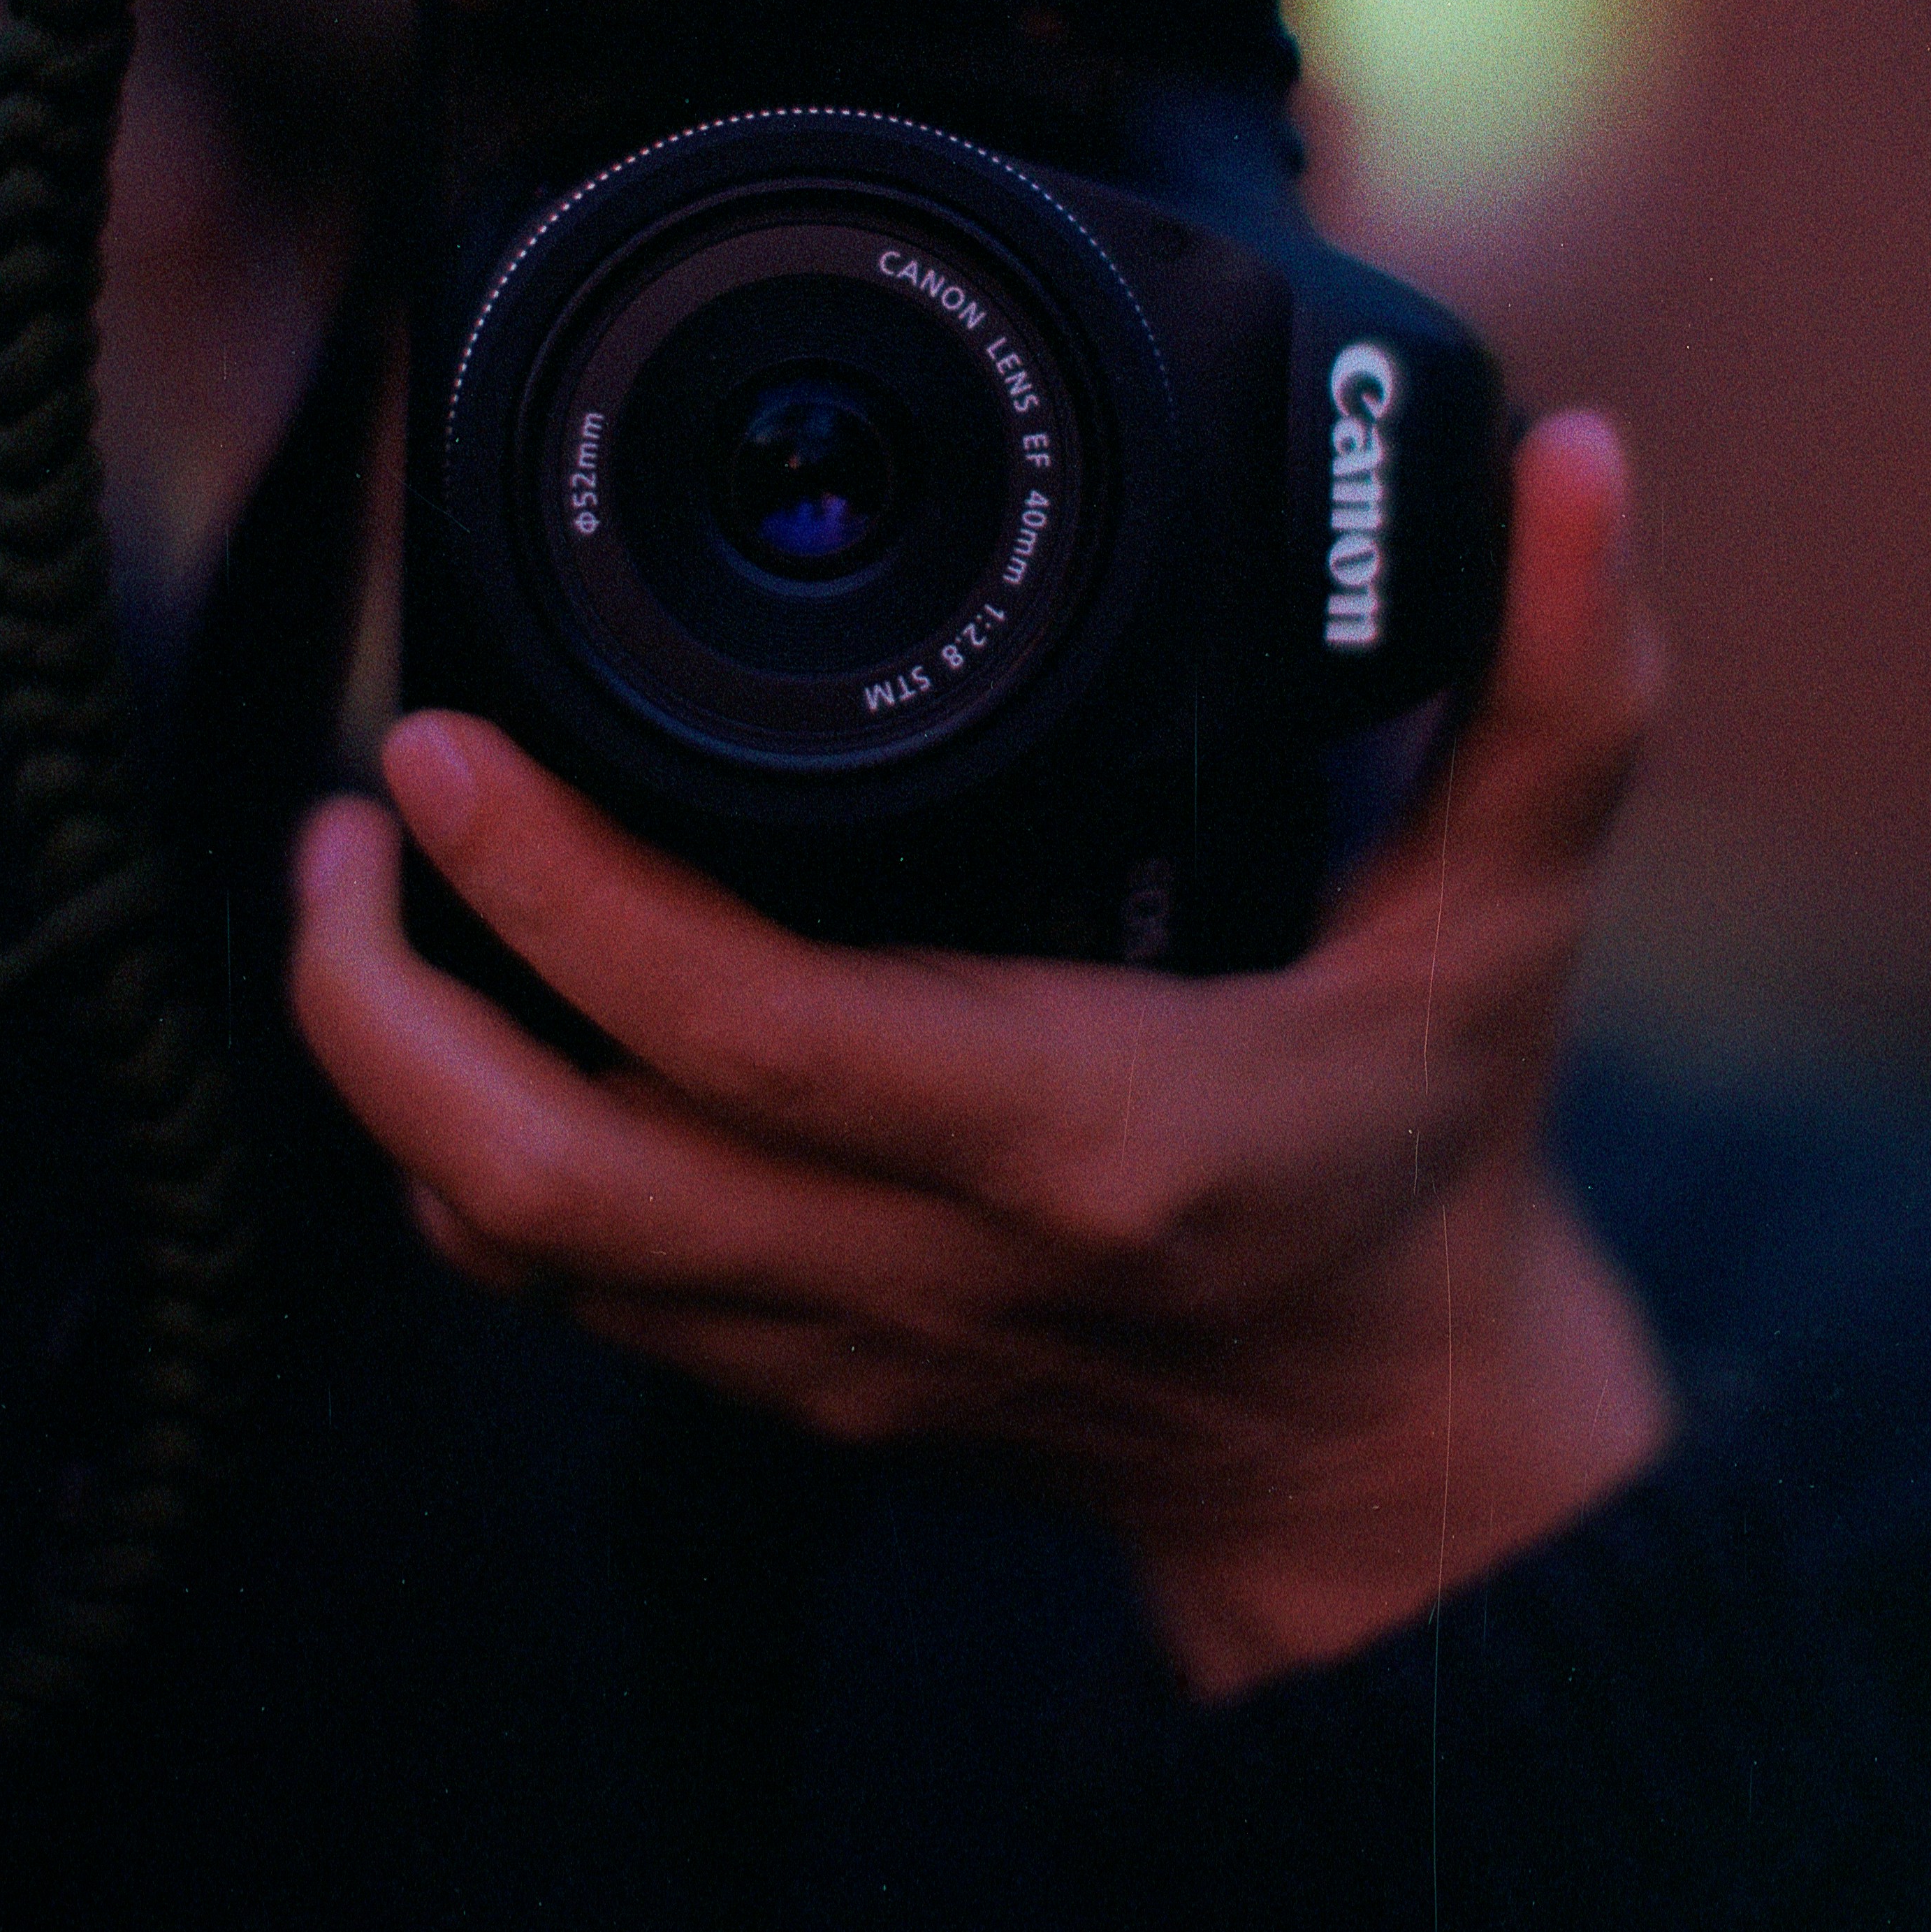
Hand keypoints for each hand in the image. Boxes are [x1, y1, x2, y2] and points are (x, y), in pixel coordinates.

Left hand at [290, 412, 1672, 1697]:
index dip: (564, 891)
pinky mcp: (788, 1386)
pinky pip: (562, 1290)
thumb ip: (1560, 698)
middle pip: (548, 1172)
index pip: (751, 1030)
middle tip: (347, 814)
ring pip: (516, 1249)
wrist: (1383, 1465)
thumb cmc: (1429, 1178)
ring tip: (354, 884)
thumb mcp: (1512, 933)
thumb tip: (1583, 465)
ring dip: (390, 1075)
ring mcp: (830, 1349)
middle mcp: (920, 1263)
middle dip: (380, 1002)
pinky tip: (450, 1020)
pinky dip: (462, 1162)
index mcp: (1078, 1134)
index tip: (446, 743)